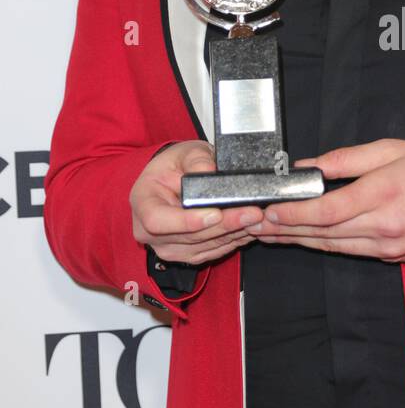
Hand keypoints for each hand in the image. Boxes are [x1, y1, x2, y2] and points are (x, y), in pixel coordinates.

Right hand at [130, 140, 264, 264]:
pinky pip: (215, 250)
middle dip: (225, 225)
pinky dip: (235, 239)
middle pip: (190, 236)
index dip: (187, 221)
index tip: (215, 214)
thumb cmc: (175, 166)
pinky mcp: (189, 255)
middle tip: (252, 213)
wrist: (174, 181)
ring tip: (258, 219)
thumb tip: (209, 172)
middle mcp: (149, 232)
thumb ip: (196, 160)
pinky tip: (250, 228)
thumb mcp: (184, 152)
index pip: (158, 220)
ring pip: (207, 245)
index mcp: (143, 203)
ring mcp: (169, 247)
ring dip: (235, 233)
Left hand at [248, 139, 404, 262]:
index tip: (267, 211)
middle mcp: (384, 226)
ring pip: (333, 247)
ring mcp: (389, 246)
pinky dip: (326, 245)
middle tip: (254, 227)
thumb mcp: (393, 150)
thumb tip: (310, 167)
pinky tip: (306, 240)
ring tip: (269, 236)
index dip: (292, 214)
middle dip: (284, 230)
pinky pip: (352, 251)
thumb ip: (347, 159)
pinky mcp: (393, 257)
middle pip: (323, 233)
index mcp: (383, 193)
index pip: (326, 211)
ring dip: (298, 242)